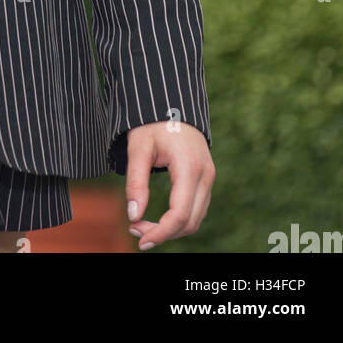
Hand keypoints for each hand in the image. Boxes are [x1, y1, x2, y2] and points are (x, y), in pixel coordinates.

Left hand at [124, 122, 214, 248]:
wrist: (172, 102)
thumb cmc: (152, 122)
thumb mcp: (138, 147)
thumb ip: (136, 182)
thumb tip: (133, 216)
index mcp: (189, 167)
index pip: (179, 215)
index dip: (160, 233)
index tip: (140, 239)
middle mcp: (205, 175)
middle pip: (189, 222)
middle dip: (163, 233)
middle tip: (135, 230)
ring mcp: (209, 177)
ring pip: (195, 219)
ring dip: (171, 229)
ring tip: (142, 224)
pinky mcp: (207, 178)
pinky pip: (197, 209)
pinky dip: (179, 219)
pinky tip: (159, 217)